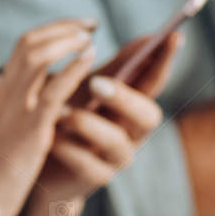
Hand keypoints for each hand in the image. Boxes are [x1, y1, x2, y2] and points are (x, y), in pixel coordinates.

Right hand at [0, 19, 98, 215]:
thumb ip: (0, 115)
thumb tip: (10, 101)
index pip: (20, 54)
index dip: (49, 38)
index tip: (72, 34)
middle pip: (28, 44)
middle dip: (61, 28)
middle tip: (88, 25)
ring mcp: (13, 110)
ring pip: (38, 55)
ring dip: (67, 39)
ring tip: (90, 38)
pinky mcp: (28, 131)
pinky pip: (55, 90)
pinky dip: (75, 69)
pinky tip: (90, 61)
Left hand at [32, 31, 178, 205]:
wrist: (40, 162)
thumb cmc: (68, 114)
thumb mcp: (88, 87)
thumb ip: (118, 66)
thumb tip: (148, 36)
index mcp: (131, 104)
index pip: (154, 80)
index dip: (165, 61)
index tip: (173, 36)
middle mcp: (131, 131)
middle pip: (148, 116)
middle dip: (125, 98)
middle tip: (95, 82)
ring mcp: (115, 157)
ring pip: (118, 144)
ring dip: (89, 125)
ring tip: (60, 114)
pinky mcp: (94, 178)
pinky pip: (89, 167)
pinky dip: (70, 151)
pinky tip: (52, 139)